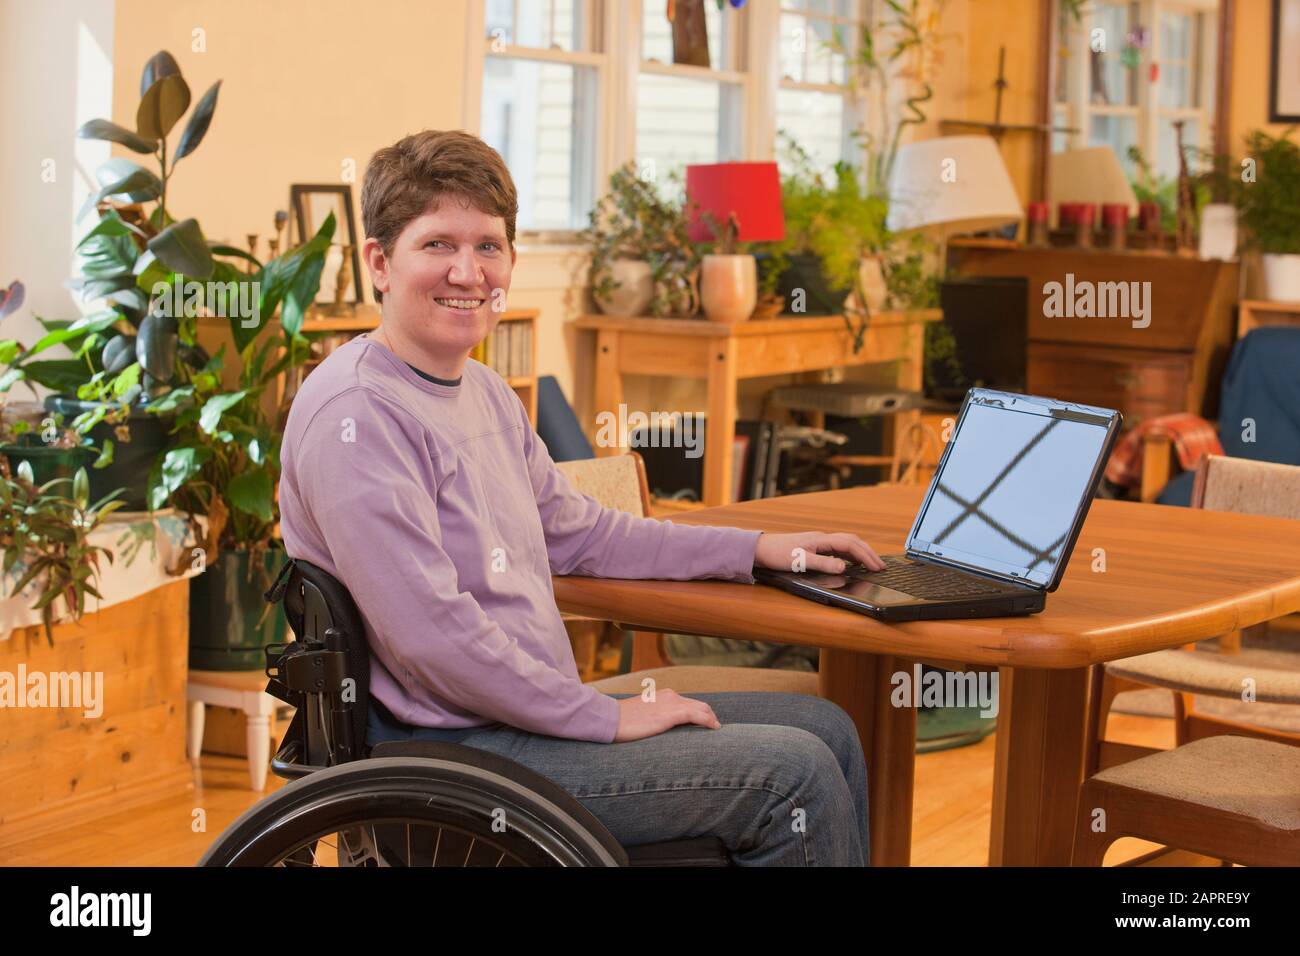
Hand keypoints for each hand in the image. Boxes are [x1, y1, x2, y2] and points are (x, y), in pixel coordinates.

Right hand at [613, 688, 720, 741]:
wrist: (611, 719)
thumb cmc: (623, 721)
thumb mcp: (642, 716)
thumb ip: (655, 717)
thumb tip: (660, 729)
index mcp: (664, 695)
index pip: (689, 703)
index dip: (701, 713)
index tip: (706, 724)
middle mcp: (671, 696)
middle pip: (699, 705)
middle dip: (710, 716)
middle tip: (715, 729)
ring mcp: (671, 704)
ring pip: (702, 708)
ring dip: (712, 719)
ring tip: (716, 730)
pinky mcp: (671, 714)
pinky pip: (697, 716)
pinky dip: (709, 721)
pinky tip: (715, 728)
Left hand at [754, 531, 885, 574]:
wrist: (761, 548)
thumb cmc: (778, 554)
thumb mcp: (800, 561)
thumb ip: (823, 564)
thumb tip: (844, 567)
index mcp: (822, 540)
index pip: (851, 545)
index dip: (867, 556)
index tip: (877, 568)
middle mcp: (823, 538)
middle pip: (853, 541)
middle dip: (869, 553)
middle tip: (881, 567)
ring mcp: (819, 541)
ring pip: (847, 543)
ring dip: (861, 552)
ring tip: (872, 564)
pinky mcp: (815, 546)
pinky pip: (839, 547)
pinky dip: (850, 554)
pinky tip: (852, 562)